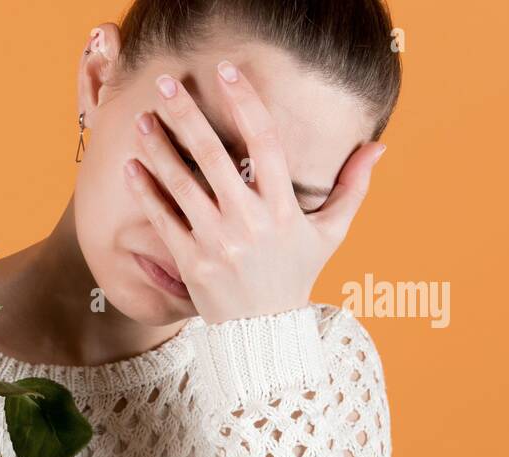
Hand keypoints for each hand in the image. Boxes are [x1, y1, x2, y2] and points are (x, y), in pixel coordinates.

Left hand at [122, 59, 386, 323]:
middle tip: (166, 83)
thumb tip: (377, 146)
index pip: (265, 143)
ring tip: (142, 120)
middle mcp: (249, 222)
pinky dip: (147, 192)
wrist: (263, 333)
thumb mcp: (331, 233)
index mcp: (284, 208)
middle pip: (213, 156)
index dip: (245, 103)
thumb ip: (353, 187)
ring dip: (158, 149)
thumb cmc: (295, 276)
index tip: (227, 72)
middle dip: (187, 115)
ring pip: (182, 185)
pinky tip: (131, 166)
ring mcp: (217, 242)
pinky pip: (164, 219)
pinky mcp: (191, 261)